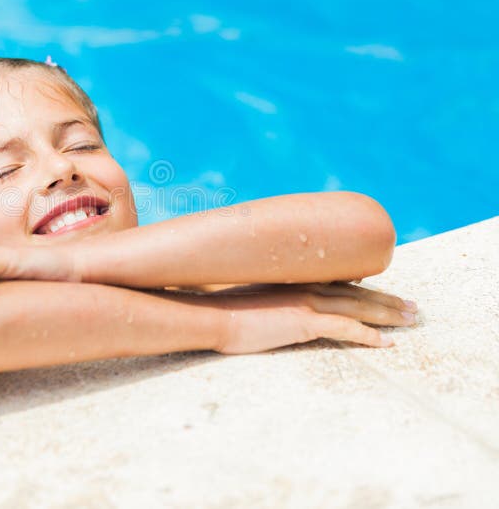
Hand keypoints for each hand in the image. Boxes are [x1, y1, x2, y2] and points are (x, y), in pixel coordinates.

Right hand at [213, 281, 417, 352]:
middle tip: (412, 307)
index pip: (340, 284)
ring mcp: (308, 303)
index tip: (383, 293)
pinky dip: (370, 336)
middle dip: (388, 300)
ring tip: (411, 321)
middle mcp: (307, 287)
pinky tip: (387, 345)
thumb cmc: (226, 311)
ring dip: (388, 315)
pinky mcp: (306, 322)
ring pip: (359, 307)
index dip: (365, 289)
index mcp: (295, 282)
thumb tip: (273, 305)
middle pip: (357, 293)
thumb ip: (270, 299)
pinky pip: (347, 329)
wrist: (215, 315)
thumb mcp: (251, 300)